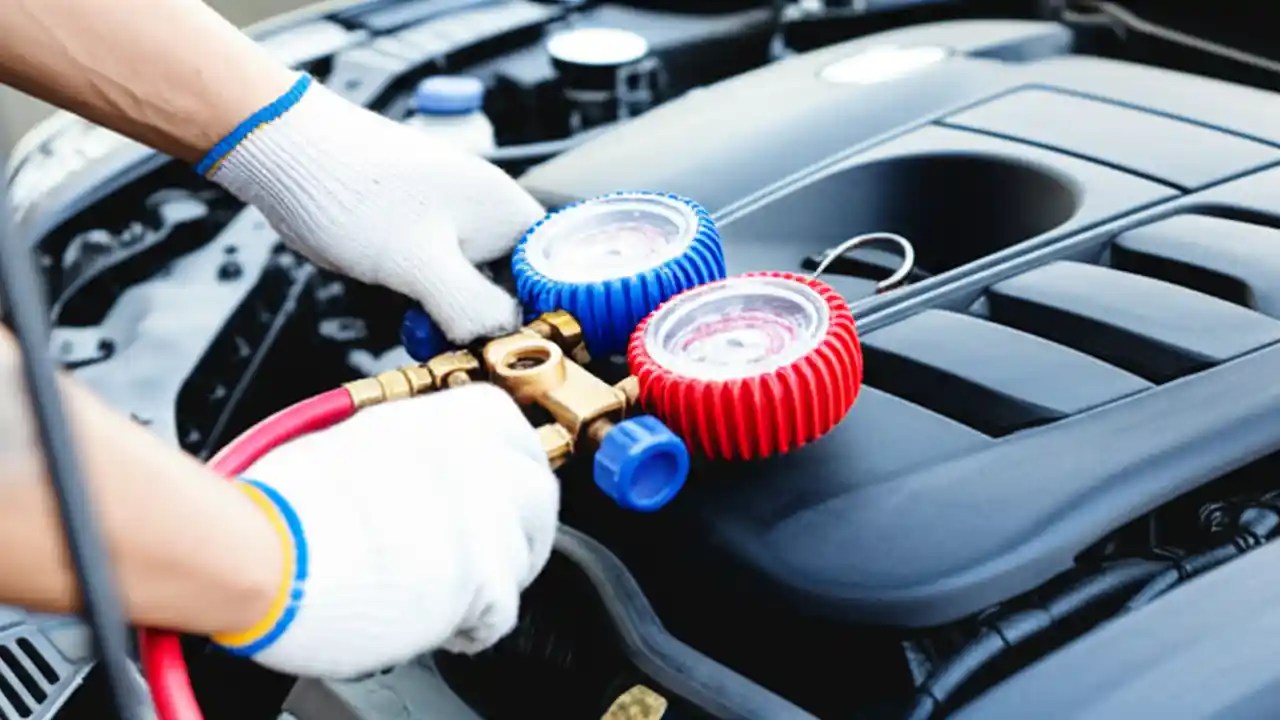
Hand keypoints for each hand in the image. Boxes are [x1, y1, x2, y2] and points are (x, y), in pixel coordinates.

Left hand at [208, 74, 544, 343]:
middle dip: (488, 323)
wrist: (287, 152)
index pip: (553, 278)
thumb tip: (503, 338)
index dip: (539, 319)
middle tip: (457, 349)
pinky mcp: (419, 231)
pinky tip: (405, 310)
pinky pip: (442, 278)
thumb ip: (472, 308)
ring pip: (475, 287)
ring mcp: (453, 220)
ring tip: (422, 327)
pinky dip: (428, 302)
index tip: (511, 351)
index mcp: (507, 211)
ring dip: (453, 316)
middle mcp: (488, 213)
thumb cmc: (353, 192)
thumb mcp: (420, 265)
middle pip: (515, 287)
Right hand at [214, 384, 558, 677]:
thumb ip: (413, 450)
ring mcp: (486, 521)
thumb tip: (425, 467)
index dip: (511, 470)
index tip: (501, 488)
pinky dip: (472, 623)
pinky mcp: (478, 583)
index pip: (521, 435)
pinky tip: (436, 618)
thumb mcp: (357, 438)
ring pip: (522, 557)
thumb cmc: (287, 501)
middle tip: (487, 547)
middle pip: (538, 496)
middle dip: (520, 526)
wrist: (264, 552)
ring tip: (441, 587)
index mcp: (453, 417)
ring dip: (491, 577)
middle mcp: (481, 461)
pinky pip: (502, 612)